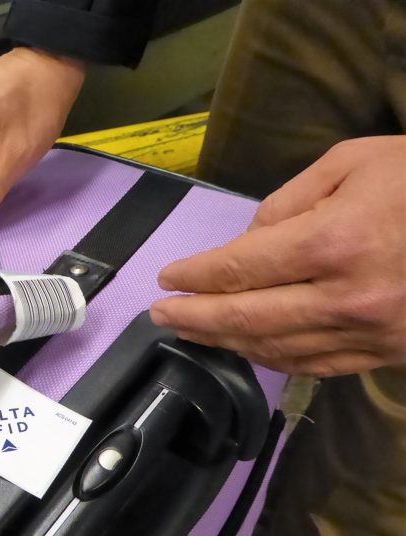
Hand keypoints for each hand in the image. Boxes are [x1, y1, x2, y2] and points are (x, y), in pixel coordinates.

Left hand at [150, 136, 405, 376]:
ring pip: (277, 349)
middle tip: (160, 315)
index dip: (195, 277)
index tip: (167, 279)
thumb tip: (250, 242)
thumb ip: (290, 200)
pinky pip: (317, 365)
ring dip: (226, 343)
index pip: (239, 268)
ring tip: (193, 333)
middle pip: (247, 318)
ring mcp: (370, 334)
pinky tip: (251, 348)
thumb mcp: (356, 162)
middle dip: (194, 319)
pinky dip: (275, 358)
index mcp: (334, 242)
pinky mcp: (388, 354)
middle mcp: (346, 298)